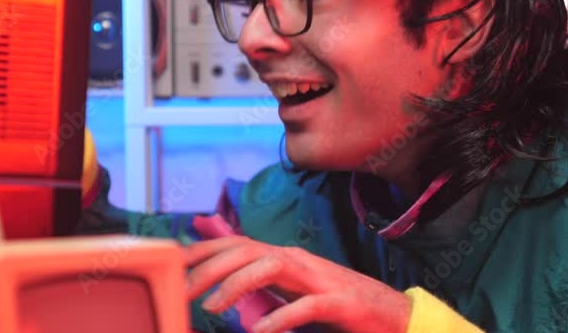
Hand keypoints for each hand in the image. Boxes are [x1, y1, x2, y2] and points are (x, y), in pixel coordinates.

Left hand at [185, 235, 411, 332]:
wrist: (393, 315)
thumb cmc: (338, 305)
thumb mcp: (293, 291)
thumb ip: (264, 285)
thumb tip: (222, 288)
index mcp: (285, 258)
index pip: (237, 244)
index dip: (204, 250)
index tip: (173, 263)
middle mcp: (298, 260)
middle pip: (247, 250)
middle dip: (209, 267)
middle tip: (181, 290)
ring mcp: (319, 278)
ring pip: (271, 266)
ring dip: (237, 284)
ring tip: (211, 307)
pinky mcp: (340, 302)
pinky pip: (306, 306)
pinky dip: (281, 317)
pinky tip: (260, 331)